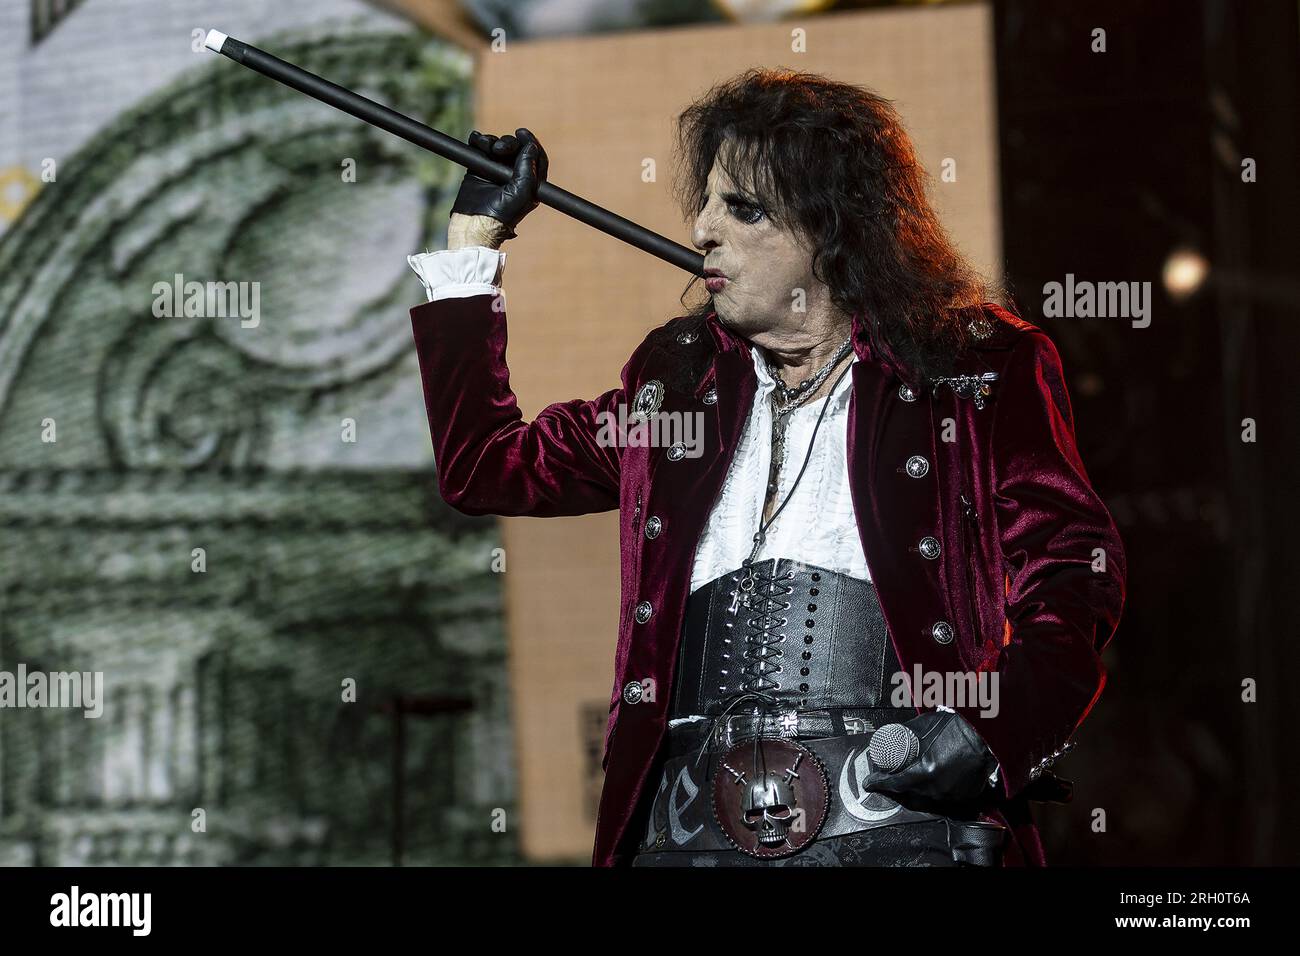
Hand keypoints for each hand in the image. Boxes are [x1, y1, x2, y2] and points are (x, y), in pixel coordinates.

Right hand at [450, 127, 547, 241]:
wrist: (476, 222)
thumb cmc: (503, 213)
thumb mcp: (523, 191)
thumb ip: (528, 167)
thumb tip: (531, 146)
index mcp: (530, 181)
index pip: (535, 155)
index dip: (530, 142)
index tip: (522, 133)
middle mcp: (514, 174)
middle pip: (515, 147)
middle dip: (508, 143)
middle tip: (499, 150)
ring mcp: (496, 170)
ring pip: (497, 145)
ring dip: (491, 142)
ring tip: (486, 149)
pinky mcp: (479, 168)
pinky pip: (480, 148)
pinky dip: (478, 141)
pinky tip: (476, 141)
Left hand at [860, 709, 998, 807]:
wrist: (988, 735)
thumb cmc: (959, 727)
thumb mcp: (926, 727)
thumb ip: (906, 735)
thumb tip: (890, 737)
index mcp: (926, 771)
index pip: (895, 783)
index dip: (879, 783)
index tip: (869, 782)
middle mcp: (938, 787)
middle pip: (908, 793)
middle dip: (896, 785)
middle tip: (887, 776)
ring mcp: (952, 794)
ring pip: (925, 796)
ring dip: (914, 787)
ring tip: (911, 774)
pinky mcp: (963, 796)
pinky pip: (942, 796)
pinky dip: (933, 788)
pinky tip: (931, 777)